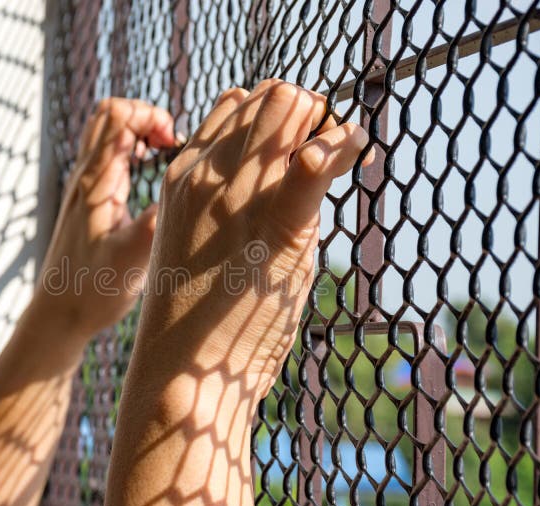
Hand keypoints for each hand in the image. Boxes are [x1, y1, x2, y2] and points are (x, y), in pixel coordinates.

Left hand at [34, 98, 175, 342]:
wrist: (58, 315)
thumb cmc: (92, 291)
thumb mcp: (131, 260)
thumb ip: (156, 223)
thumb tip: (189, 191)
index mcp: (97, 183)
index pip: (118, 116)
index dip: (151, 116)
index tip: (174, 144)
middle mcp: (86, 178)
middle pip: (109, 114)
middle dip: (145, 116)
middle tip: (170, 144)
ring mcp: (83, 188)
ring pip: (106, 133)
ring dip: (138, 132)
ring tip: (163, 155)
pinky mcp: (87, 201)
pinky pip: (106, 156)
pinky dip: (130, 151)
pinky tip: (149, 177)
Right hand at [103, 80, 374, 505]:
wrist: (182, 374)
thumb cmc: (194, 318)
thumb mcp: (197, 243)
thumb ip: (228, 204)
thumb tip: (274, 182)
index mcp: (182, 175)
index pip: (235, 104)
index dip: (275, 116)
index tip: (297, 143)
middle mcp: (207, 171)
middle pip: (271, 96)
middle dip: (307, 111)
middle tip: (329, 147)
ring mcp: (239, 194)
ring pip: (294, 108)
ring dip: (328, 124)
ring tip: (346, 152)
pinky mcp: (278, 225)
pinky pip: (316, 161)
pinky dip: (344, 146)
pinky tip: (357, 150)